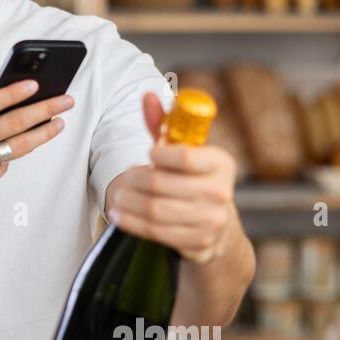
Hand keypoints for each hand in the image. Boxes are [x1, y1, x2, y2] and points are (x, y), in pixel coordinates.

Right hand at [0, 81, 74, 213]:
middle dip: (43, 110)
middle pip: (12, 124)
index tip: (34, 86)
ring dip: (44, 133)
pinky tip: (19, 144)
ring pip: (18, 147)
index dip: (13, 93)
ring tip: (59, 122)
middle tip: (64, 101)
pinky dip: (13, 152)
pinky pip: (6, 164)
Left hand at [106, 91, 237, 264]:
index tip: (149, 154)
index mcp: (222, 164)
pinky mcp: (198, 244)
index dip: (160, 155)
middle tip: (123, 178)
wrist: (219, 228)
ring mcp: (211, 221)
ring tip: (117, 196)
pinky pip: (155, 232)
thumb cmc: (194, 181)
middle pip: (162, 184)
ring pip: (155, 210)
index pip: (186, 157)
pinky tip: (119, 215)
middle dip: (134, 180)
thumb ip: (163, 126)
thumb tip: (147, 96)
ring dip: (128, 202)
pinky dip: (131, 222)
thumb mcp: (184, 152)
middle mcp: (221, 193)